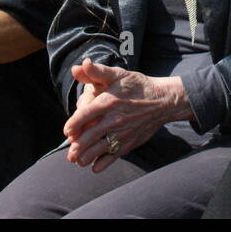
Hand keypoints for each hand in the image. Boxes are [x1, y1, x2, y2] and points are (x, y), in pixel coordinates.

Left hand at [63, 59, 193, 171]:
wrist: (163, 100)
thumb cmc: (137, 86)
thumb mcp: (117, 74)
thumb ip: (96, 72)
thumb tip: (79, 65)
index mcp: (108, 101)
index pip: (85, 115)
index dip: (73, 124)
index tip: (67, 131)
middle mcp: (114, 119)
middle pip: (89, 136)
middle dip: (76, 146)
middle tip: (69, 152)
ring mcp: (122, 133)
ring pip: (99, 149)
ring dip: (85, 157)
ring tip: (77, 160)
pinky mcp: (130, 143)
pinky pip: (113, 157)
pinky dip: (102, 164)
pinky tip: (94, 166)